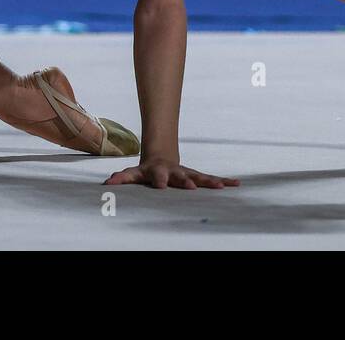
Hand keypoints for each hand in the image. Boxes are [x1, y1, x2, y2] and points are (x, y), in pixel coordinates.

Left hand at [104, 159, 240, 189]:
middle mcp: (176, 172)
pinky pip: (211, 179)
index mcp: (159, 172)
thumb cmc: (146, 171)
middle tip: (192, 186)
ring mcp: (188, 173)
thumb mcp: (133, 173)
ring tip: (222, 187)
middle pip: (181, 176)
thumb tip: (107, 183)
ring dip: (210, 182)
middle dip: (187, 181)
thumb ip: (122, 178)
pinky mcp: (198, 176)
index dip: (159, 179)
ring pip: (200, 177)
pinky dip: (224, 182)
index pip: (158, 176)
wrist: (162, 157)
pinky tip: (236, 184)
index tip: (161, 185)